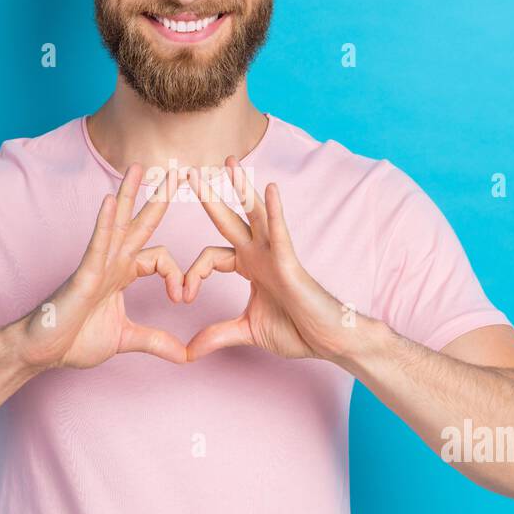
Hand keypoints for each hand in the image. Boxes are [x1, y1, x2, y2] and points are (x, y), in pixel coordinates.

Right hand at [16, 163, 187, 368]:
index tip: (181, 299)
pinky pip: (97, 243)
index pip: (160, 260)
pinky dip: (104, 222)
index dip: (176, 276)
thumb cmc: (73, 340)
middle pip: (139, 223)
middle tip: (175, 169)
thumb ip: (156, 342)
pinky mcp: (83, 274)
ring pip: (116, 223)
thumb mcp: (126, 340)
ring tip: (138, 166)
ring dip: (128, 193)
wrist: (41, 352)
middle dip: (158, 197)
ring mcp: (96, 265)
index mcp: (122, 275)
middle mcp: (111, 263)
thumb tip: (185, 355)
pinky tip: (110, 199)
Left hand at [182, 158, 353, 362]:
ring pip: (254, 214)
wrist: (328, 340)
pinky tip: (269, 189)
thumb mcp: (247, 331)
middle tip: (188, 171)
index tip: (185, 297)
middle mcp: (259, 254)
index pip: (210, 257)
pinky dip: (274, 211)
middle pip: (228, 219)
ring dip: (240, 188)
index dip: (192, 274)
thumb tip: (188, 351)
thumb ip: (217, 335)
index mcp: (248, 267)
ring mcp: (275, 254)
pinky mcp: (290, 262)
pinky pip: (280, 232)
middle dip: (208, 196)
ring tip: (228, 162)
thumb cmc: (296, 330)